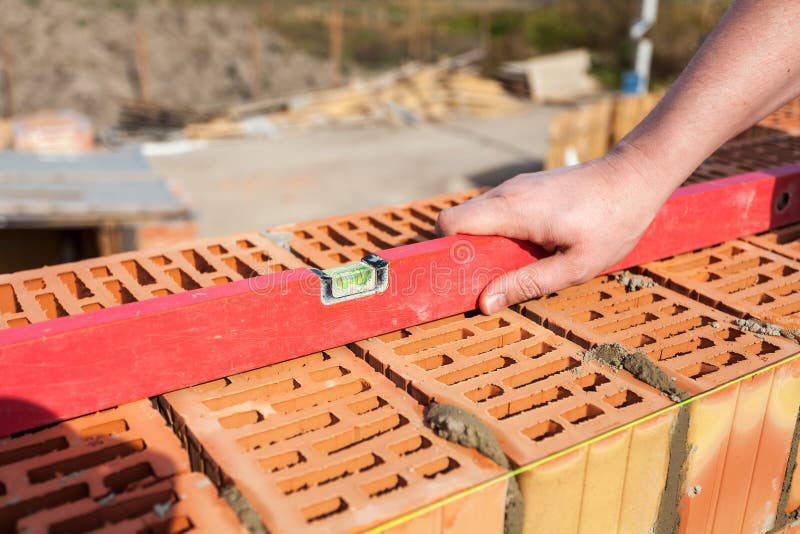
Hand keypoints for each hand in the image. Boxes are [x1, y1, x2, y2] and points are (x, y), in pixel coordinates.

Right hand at [436, 150, 666, 313]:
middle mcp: (507, 192)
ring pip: (479, 216)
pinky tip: (530, 247)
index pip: (450, 222)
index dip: (446, 248)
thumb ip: (527, 283)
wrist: (636, 176)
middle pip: (460, 220)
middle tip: (487, 277)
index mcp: (513, 210)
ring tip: (514, 264)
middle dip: (465, 250)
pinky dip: (501, 231)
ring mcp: (517, 186)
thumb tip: (485, 302)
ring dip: (486, 242)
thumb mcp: (574, 266)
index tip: (460, 274)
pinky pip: (498, 210)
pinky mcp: (528, 186)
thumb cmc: (612, 222)